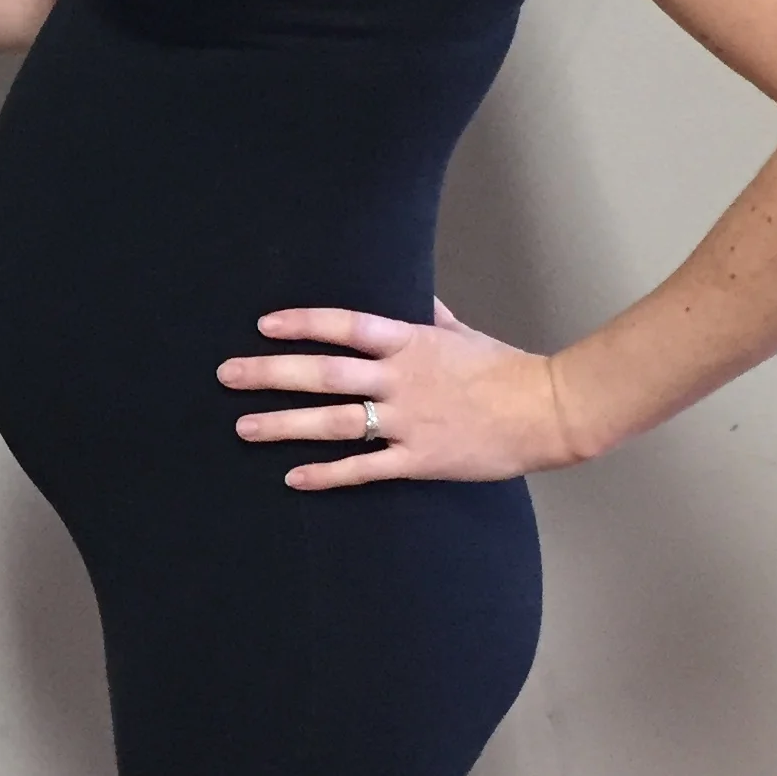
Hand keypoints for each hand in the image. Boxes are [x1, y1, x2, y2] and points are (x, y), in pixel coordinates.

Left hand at [219, 302, 579, 489]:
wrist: (548, 411)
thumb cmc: (506, 369)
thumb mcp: (463, 334)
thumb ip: (428, 318)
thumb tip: (410, 297)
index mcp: (411, 343)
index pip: (346, 326)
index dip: (303, 323)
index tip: (264, 324)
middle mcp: (402, 379)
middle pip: (325, 373)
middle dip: (272, 373)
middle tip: (229, 374)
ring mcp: (408, 421)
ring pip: (335, 421)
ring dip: (285, 424)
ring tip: (244, 426)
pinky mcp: (419, 459)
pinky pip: (364, 468)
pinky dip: (327, 473)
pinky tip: (293, 478)